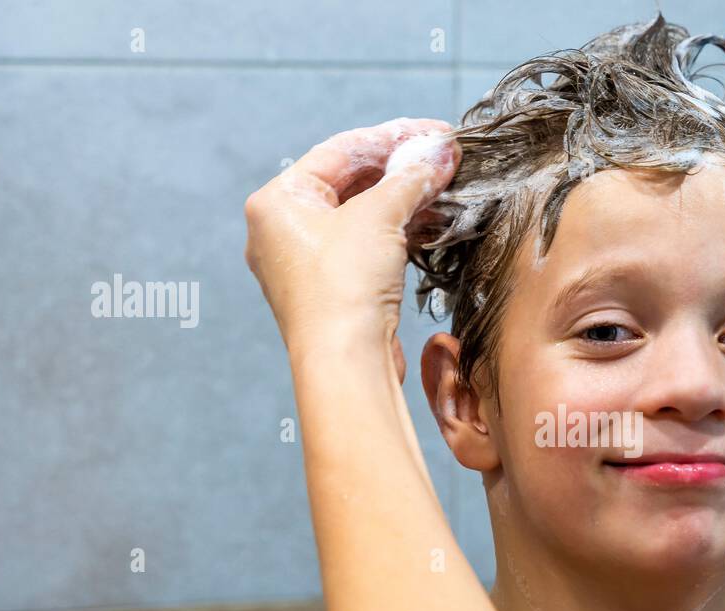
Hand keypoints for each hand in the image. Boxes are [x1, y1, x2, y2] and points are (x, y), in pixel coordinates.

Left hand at [243, 118, 459, 380]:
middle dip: (401, 171)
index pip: (341, 150)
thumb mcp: (380, 217)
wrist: (345, 364)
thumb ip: (412, 178)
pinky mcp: (334, 293)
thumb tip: (442, 150)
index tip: (436, 133)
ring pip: (362, 218)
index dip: (394, 137)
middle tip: (445, 159)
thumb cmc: (343, 287)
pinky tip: (433, 224)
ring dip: (405, 203)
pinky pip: (367, 248)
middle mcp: (283, 230)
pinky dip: (398, 234)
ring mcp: (307, 265)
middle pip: (351, 183)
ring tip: (447, 189)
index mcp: (277, 201)